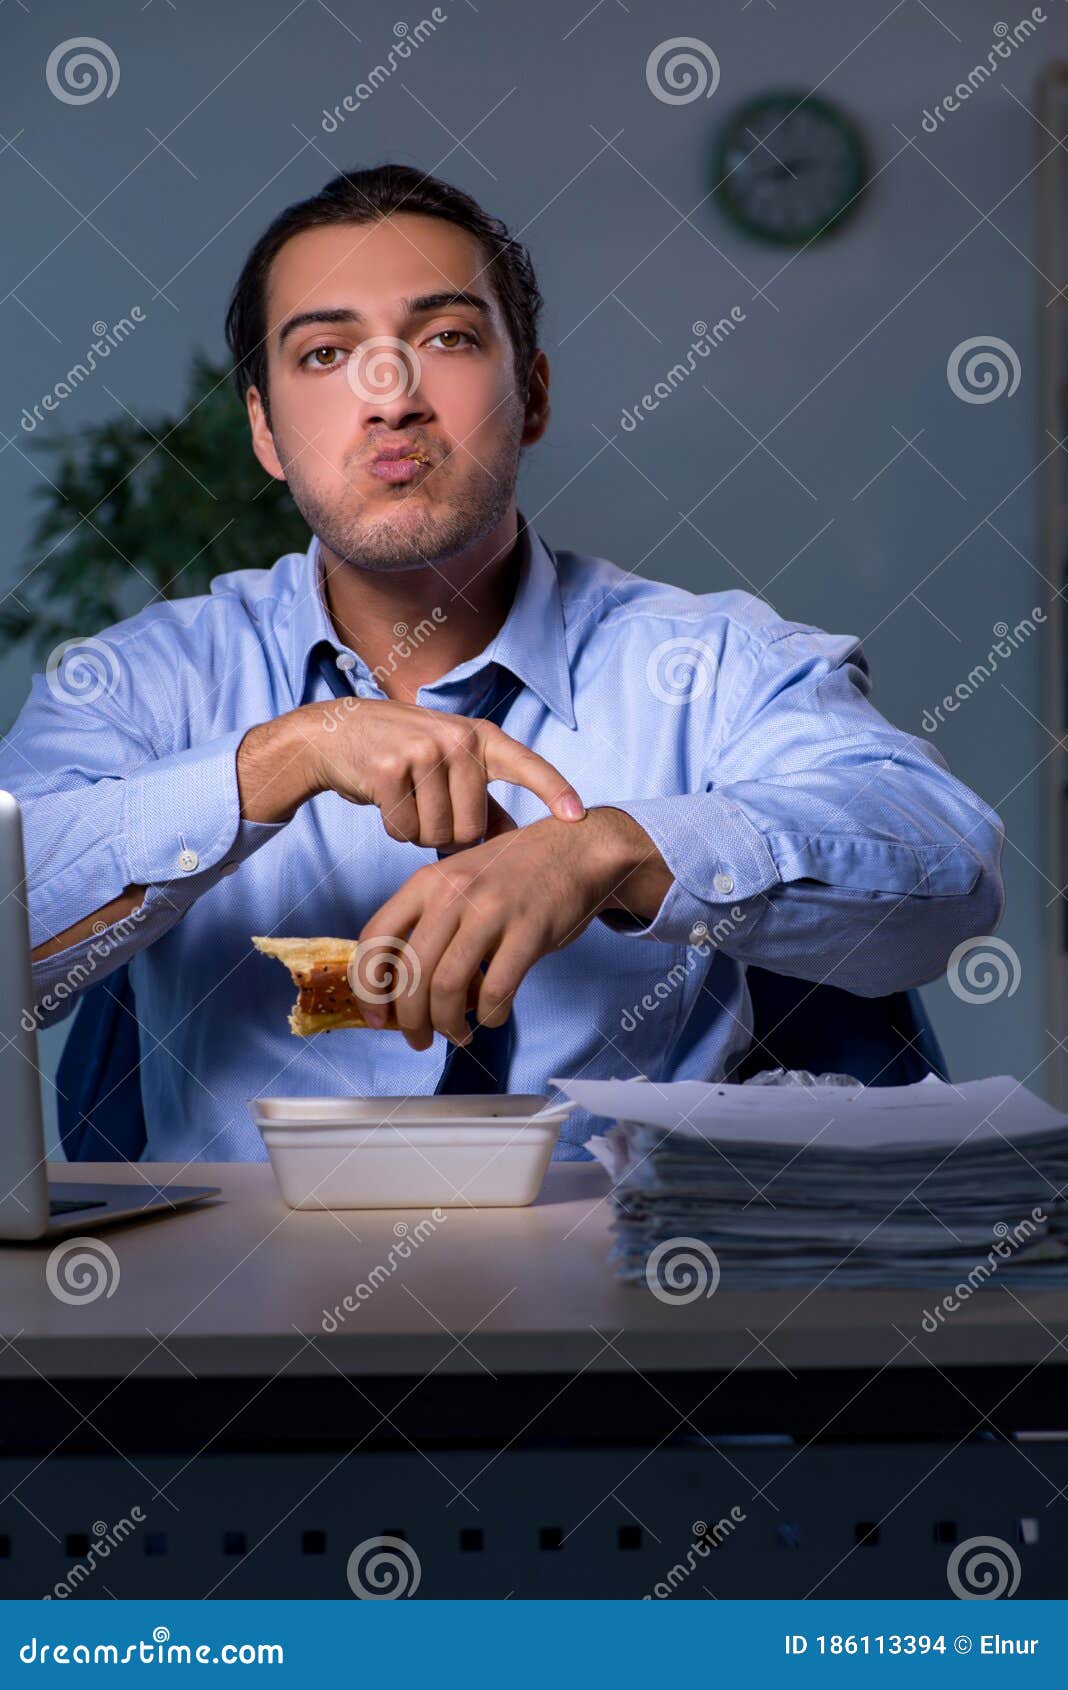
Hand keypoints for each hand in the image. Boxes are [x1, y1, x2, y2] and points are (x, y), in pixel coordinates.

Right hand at [237, 697, 584, 846]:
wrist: (337, 733)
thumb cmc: (402, 757)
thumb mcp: (450, 768)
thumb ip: (484, 802)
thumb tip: (518, 842)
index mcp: (482, 737)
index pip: (527, 764)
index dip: (554, 791)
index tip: (578, 816)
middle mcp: (459, 738)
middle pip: (472, 829)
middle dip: (447, 833)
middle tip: (425, 803)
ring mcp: (424, 750)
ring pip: (438, 834)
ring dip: (418, 831)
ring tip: (405, 796)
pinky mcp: (390, 767)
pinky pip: (405, 830)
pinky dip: (393, 827)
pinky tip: (384, 797)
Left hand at [348, 807, 664, 1049]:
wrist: (574, 850)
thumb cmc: (512, 874)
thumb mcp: (457, 880)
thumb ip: (426, 922)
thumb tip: (398, 990)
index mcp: (426, 882)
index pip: (375, 938)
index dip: (367, 987)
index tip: (376, 1017)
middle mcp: (452, 893)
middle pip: (411, 974)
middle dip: (409, 1020)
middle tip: (419, 1039)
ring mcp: (491, 911)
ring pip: (448, 987)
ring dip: (447, 1024)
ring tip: (458, 1034)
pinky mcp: (529, 931)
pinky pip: (496, 991)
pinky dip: (489, 1015)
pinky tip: (494, 1014)